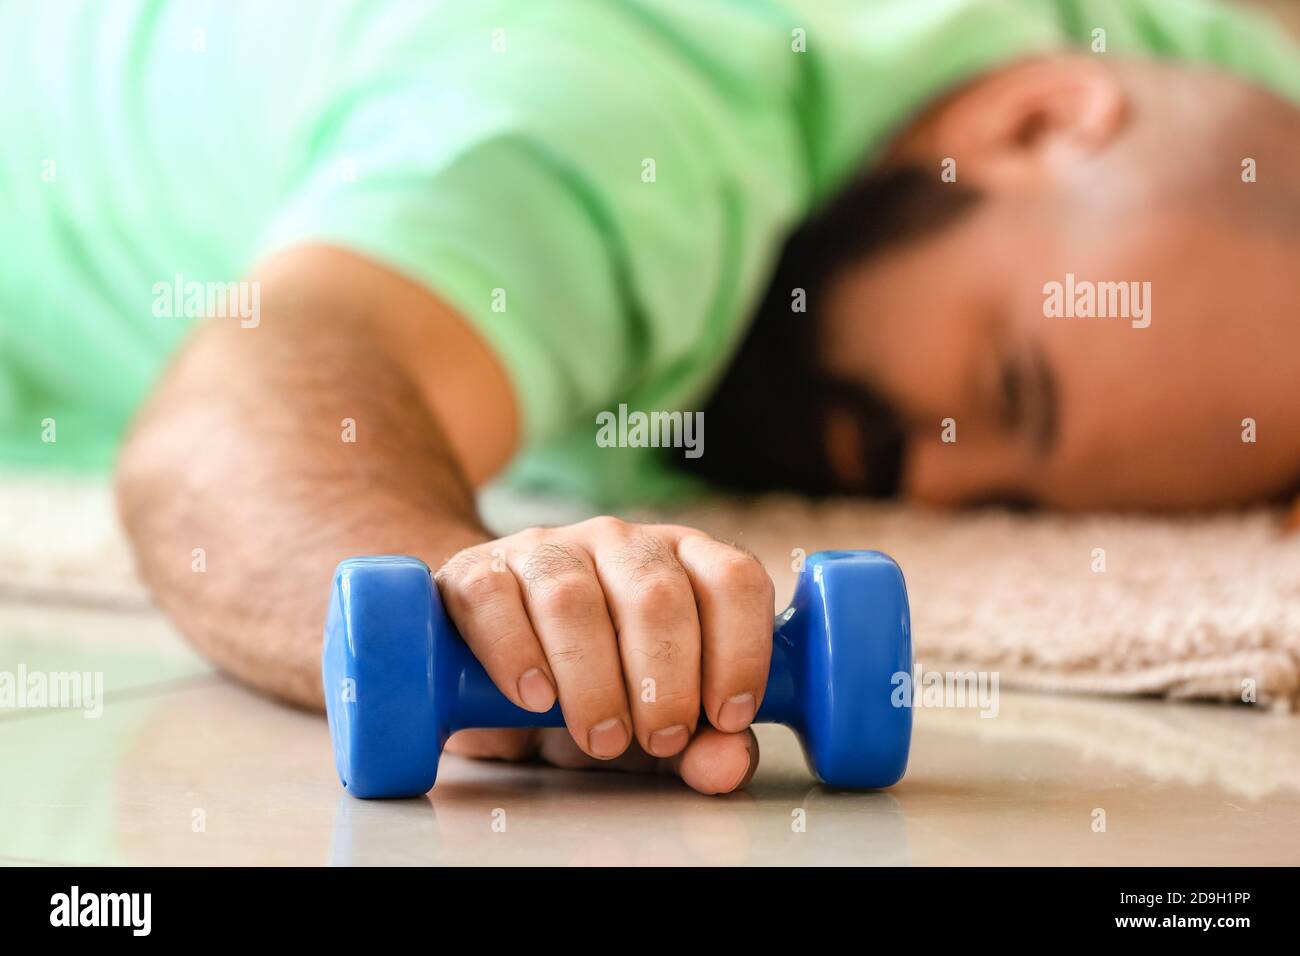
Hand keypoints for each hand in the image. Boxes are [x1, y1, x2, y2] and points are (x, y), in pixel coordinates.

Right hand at [434, 517, 774, 793]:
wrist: (492, 657)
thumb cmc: (593, 683)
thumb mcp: (652, 721)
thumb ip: (701, 744)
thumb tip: (729, 762)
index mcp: (684, 564)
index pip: (733, 580)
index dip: (741, 650)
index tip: (726, 716)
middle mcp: (621, 543)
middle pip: (657, 595)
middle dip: (665, 682)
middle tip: (657, 739)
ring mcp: (548, 549)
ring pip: (573, 598)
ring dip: (594, 680)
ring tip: (601, 736)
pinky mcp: (481, 569)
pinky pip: (497, 599)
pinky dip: (516, 654)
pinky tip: (533, 698)